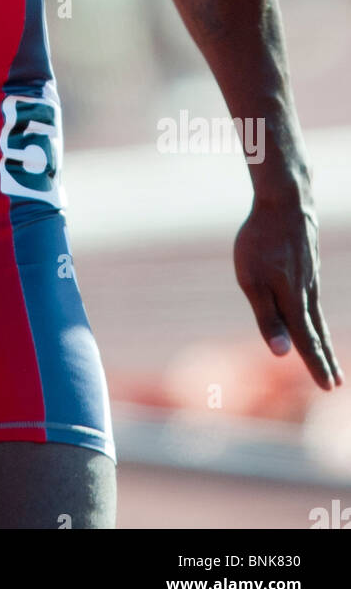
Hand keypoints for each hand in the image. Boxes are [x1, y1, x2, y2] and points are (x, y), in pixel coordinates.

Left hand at [234, 194, 342, 389]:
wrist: (284, 201)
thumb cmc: (261, 241)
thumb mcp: (253, 281)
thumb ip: (267, 318)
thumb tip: (282, 354)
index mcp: (292, 302)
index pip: (306, 342)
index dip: (315, 365)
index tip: (328, 387)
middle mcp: (306, 292)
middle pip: (316, 332)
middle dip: (324, 359)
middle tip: (336, 383)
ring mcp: (310, 276)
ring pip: (316, 314)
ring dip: (322, 337)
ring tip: (328, 354)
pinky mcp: (308, 262)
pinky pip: (314, 295)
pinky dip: (317, 313)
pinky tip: (312, 311)